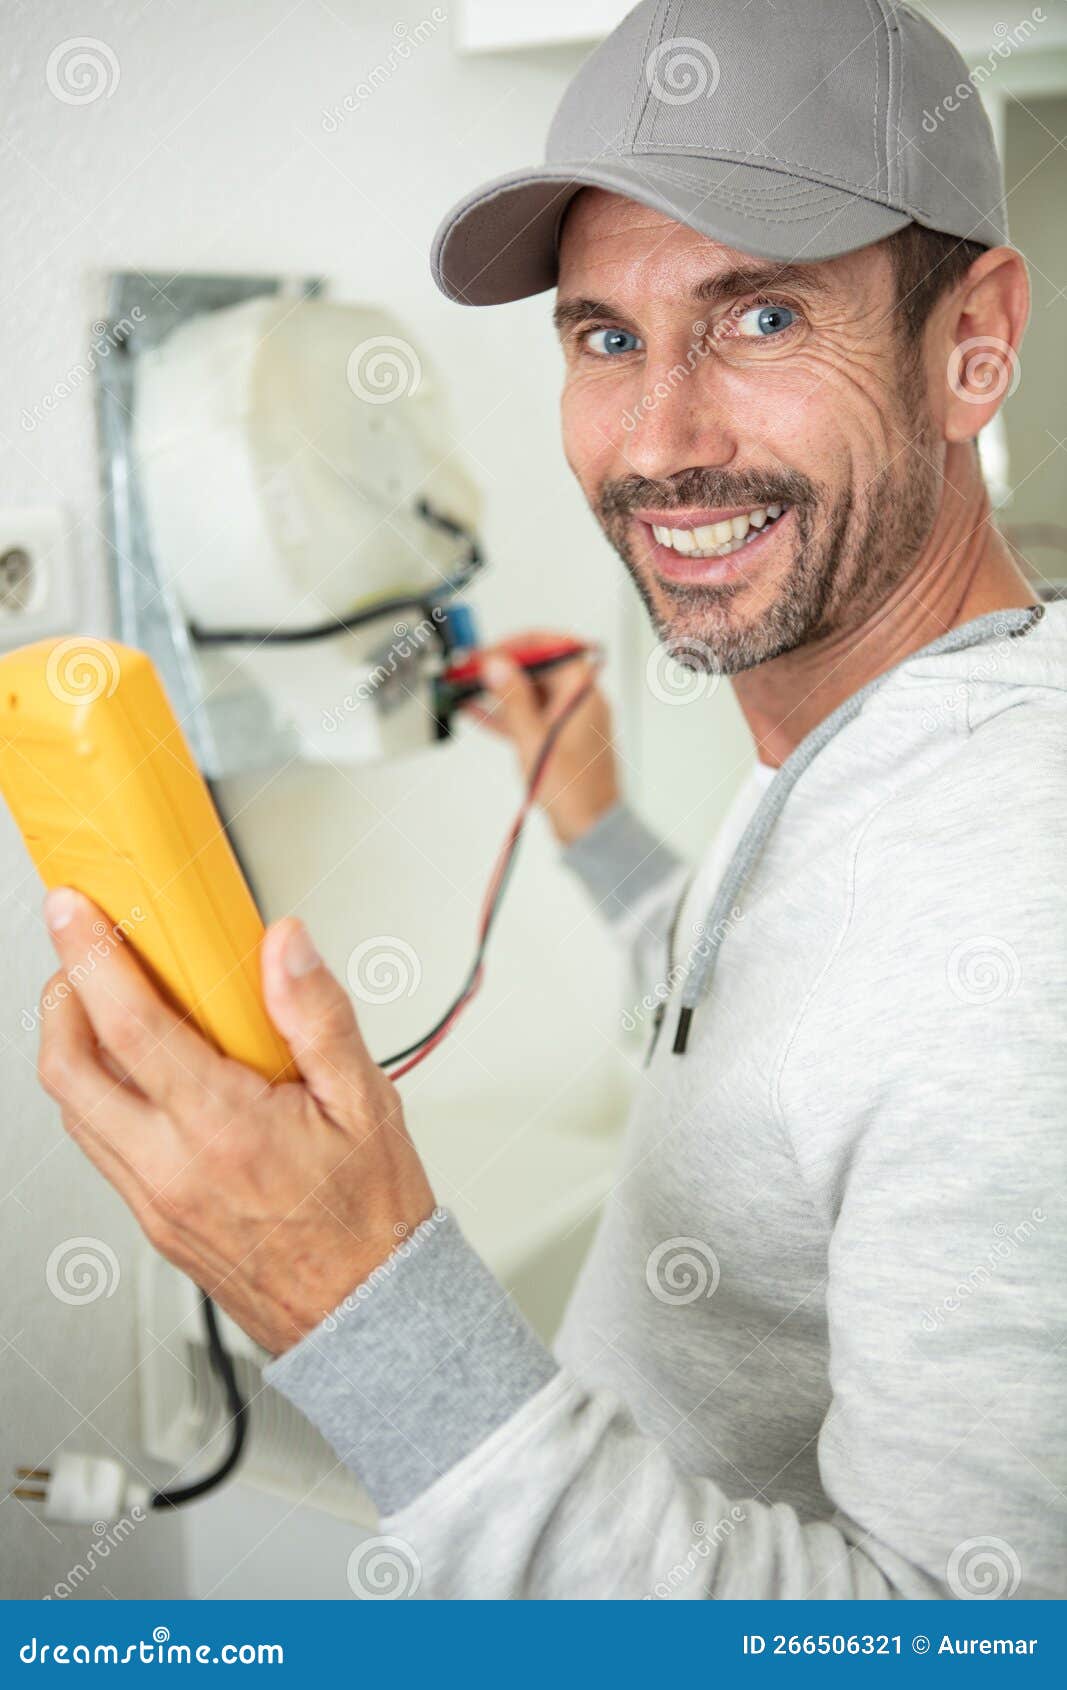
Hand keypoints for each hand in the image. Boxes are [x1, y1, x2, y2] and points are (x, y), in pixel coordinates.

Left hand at [36, 889, 435, 1355]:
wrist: (367, 1316)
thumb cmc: (372, 1218)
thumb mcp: (367, 1103)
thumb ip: (317, 1016)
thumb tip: (286, 945)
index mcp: (224, 1129)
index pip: (130, 1025)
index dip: (90, 956)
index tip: (73, 911)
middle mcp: (172, 1167)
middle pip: (68, 1069)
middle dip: (61, 995)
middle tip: (82, 952)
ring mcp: (154, 1199)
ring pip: (74, 1111)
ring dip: (74, 1046)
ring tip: (111, 1003)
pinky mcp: (153, 1221)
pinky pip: (101, 1146)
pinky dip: (100, 1094)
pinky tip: (141, 1072)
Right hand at [465, 632, 618, 845]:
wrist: (588, 827)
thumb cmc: (575, 790)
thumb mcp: (534, 739)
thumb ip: (514, 699)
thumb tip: (498, 666)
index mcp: (582, 693)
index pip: (554, 647)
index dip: (520, 644)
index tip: (492, 651)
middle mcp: (578, 701)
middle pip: (538, 669)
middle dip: (503, 666)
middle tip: (472, 668)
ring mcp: (567, 720)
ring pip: (529, 693)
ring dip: (499, 689)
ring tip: (466, 686)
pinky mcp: (556, 739)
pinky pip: (528, 716)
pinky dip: (504, 713)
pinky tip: (477, 711)